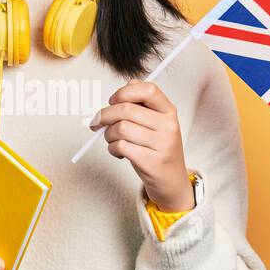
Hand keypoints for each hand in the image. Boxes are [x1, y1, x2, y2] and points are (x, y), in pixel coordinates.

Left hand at [89, 79, 194, 211]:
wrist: (172, 181)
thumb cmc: (157, 150)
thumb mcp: (156, 124)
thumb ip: (142, 105)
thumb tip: (124, 88)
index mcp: (169, 111)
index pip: (148, 90)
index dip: (125, 92)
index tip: (113, 100)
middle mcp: (168, 126)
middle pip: (126, 110)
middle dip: (104, 115)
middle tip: (97, 122)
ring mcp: (162, 144)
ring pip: (121, 128)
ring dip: (108, 135)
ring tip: (113, 140)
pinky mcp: (152, 162)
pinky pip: (121, 147)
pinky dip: (112, 149)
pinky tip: (118, 152)